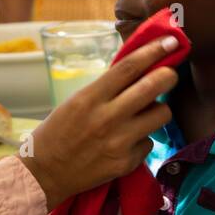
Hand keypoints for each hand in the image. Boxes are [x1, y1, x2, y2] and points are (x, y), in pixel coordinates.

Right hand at [19, 36, 178, 210]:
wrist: (45, 173)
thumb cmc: (57, 132)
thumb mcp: (75, 102)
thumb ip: (105, 89)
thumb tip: (138, 72)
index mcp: (90, 98)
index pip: (128, 67)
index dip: (153, 51)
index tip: (170, 41)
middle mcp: (107, 118)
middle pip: (152, 87)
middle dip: (168, 75)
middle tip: (170, 74)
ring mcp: (119, 142)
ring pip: (160, 115)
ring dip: (157, 110)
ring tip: (145, 114)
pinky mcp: (126, 162)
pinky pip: (148, 142)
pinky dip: (141, 139)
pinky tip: (126, 142)